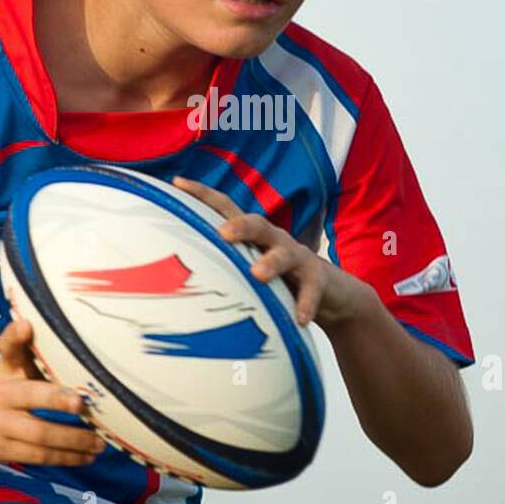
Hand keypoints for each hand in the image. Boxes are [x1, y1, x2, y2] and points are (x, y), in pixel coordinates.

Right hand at [0, 318, 106, 466]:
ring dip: (72, 442)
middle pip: (30, 396)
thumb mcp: (2, 370)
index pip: (7, 349)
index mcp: (2, 372)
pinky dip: (63, 458)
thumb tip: (44, 330)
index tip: (25, 326)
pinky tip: (84, 458)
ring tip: (98, 444)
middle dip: (57, 401)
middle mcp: (0, 396)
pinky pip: (37, 457)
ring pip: (40, 436)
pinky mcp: (1, 451)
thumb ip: (23, 353)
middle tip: (82, 405)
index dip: (15, 336)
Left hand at [171, 176, 369, 330]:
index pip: (226, 208)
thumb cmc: (278, 282)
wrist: (332, 294)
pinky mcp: (320, 278)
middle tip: (223, 234)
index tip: (177, 184)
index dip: (203, 194)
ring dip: (271, 263)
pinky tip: (299, 319)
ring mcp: (298, 257)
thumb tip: (172, 283)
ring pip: (285, 253)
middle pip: (257, 223)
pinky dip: (305, 304)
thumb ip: (222, 271)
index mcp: (252, 236)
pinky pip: (313, 288)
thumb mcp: (249, 270)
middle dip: (240, 226)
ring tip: (259, 275)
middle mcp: (274, 239)